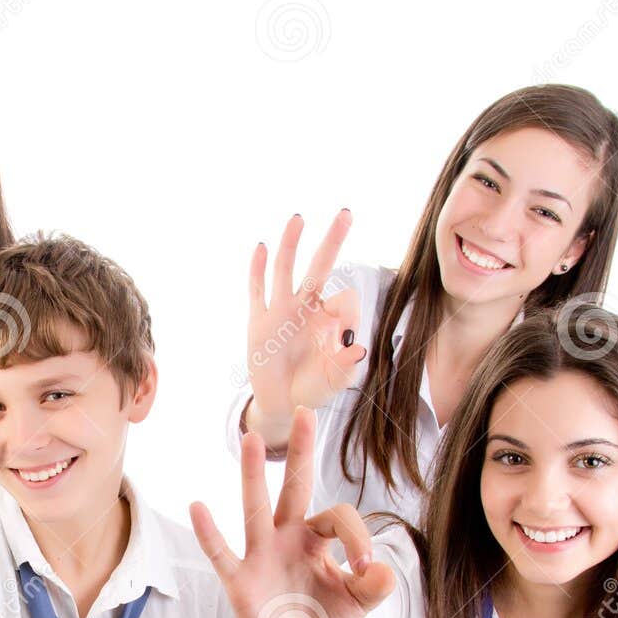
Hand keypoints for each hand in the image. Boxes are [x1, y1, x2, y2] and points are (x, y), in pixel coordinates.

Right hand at [190, 406, 396, 617]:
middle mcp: (287, 537)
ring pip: (256, 509)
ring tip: (252, 440)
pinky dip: (209, 533)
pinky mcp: (240, 580)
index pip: (338, 518)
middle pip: (295, 488)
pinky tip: (198, 507)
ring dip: (255, 476)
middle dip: (301, 454)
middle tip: (304, 413)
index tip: (364, 569)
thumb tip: (384, 570)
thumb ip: (375, 586)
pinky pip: (222, 553)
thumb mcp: (358, 603)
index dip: (357, 539)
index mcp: (316, 539)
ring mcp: (261, 555)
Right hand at [246, 211, 366, 441]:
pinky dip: (258, 270)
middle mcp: (306, 309)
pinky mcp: (259, 323)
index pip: (343, 299)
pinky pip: (257, 292)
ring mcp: (281, 313)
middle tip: (346, 213)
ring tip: (299, 218)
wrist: (283, 404)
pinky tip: (262, 248)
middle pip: (319, 267)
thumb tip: (359, 347)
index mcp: (329, 319)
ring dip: (292, 244)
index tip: (346, 339)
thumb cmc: (313, 388)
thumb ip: (348, 365)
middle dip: (333, 241)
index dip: (348, 312)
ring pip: (286, 270)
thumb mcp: (336, 380)